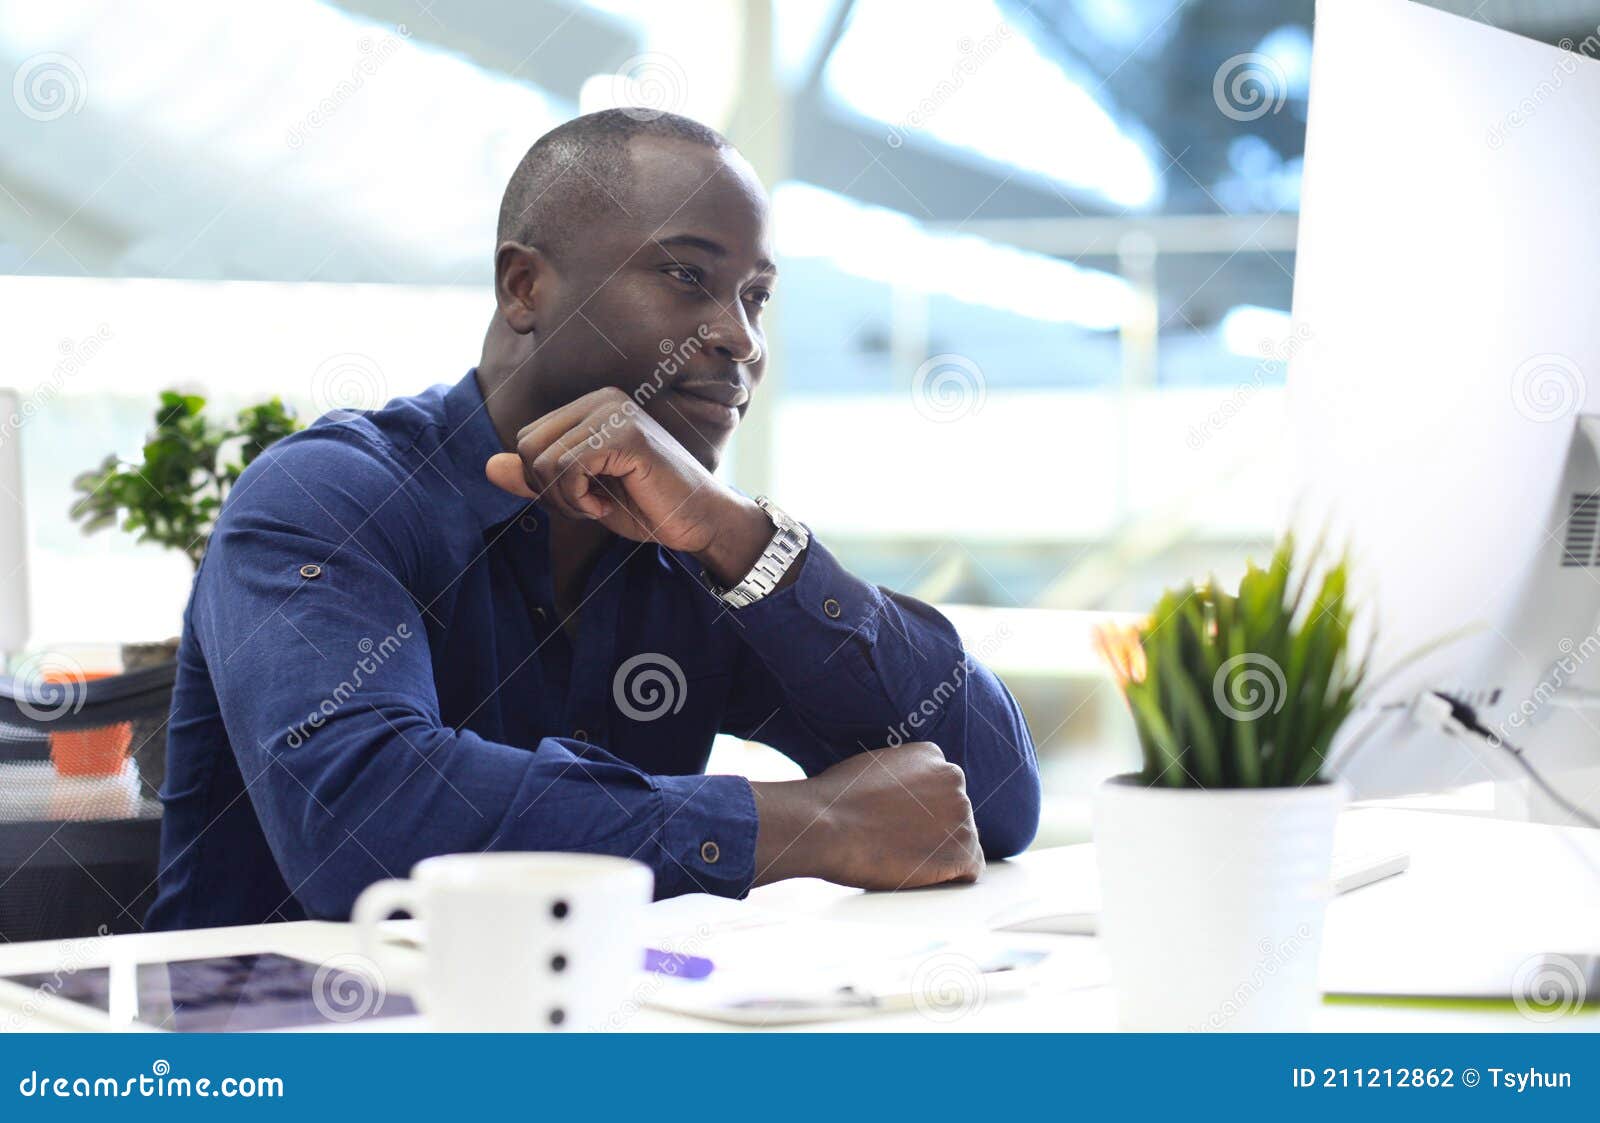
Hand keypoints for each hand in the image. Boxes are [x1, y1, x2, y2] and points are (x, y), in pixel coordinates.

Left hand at [485, 387, 770, 582]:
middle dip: (546, 489)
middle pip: (527, 445)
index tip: (581, 498)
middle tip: (584, 505)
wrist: (699, 522)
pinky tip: (605, 505)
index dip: (541, 481)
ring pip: (543, 458)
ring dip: (563, 499)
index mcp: (592, 406)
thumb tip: (489, 466)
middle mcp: (602, 399)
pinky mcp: (626, 434)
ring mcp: (615, 412)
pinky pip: (567, 467)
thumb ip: (538, 479)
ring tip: (597, 505)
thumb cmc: (647, 506)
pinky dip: (577, 499)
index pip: (527, 439)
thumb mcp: (581, 494)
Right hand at [750, 742, 983, 890]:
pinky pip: (971, 869)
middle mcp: (953, 778)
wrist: (826, 824)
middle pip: (953, 813)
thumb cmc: (836, 800)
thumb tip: (909, 798)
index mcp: (932, 754)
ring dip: (938, 853)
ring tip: (900, 856)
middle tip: (896, 842)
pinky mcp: (962, 849)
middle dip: (932, 830)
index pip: (941, 787)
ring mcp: (962, 813)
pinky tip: (920, 873)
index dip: (920, 811)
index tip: (898, 822)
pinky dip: (950, 878)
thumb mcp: (875, 767)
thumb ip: (903, 777)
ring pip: (961, 841)